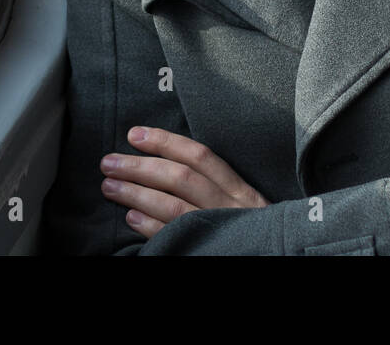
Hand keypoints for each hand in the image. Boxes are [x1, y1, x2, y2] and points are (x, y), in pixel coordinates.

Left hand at [100, 126, 269, 238]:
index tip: (134, 134)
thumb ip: (212, 186)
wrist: (281, 255)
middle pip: (181, 177)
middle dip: (141, 167)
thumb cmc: (251, 231)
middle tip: (108, 162)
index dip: (165, 142)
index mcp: (238, 189)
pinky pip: (177, 237)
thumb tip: (163, 165)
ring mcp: (221, 229)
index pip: (199, 156)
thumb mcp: (240, 205)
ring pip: (175, 207)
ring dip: (137, 194)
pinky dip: (152, 227)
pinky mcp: (212, 250)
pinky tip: (131, 218)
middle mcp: (231, 206)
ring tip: (110, 186)